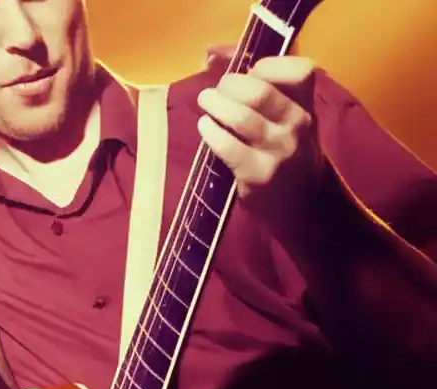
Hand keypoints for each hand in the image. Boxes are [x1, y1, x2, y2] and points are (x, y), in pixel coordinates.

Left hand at [196, 56, 324, 224]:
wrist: (304, 206)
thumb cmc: (288, 155)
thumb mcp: (290, 121)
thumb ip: (267, 93)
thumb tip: (213, 56)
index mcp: (307, 106)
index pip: (300, 71)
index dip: (268, 65)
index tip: (249, 71)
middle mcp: (298, 125)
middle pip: (260, 92)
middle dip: (229, 86)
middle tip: (216, 91)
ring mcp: (278, 151)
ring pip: (241, 117)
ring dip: (215, 105)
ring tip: (206, 102)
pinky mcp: (258, 175)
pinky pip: (227, 146)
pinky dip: (211, 132)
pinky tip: (205, 127)